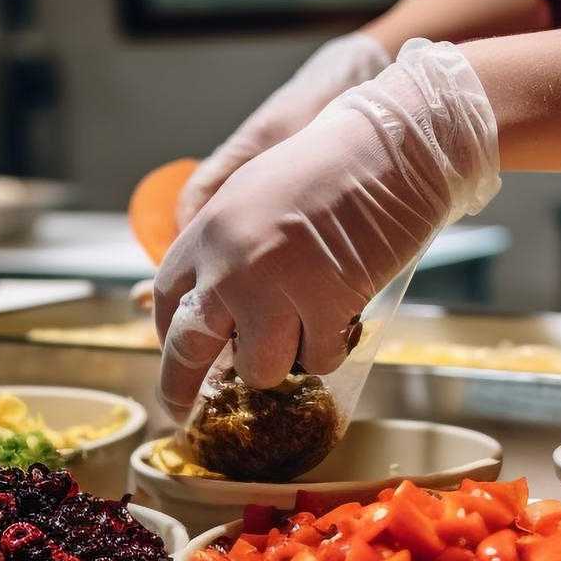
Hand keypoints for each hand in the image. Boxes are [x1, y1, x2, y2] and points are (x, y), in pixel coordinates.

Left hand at [155, 40, 501, 417]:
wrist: (393, 149)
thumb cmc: (334, 164)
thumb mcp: (255, 196)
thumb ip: (228, 249)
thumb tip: (216, 306)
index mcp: (208, 229)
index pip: (167, 301)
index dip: (169, 336)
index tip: (178, 355)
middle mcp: (230, 263)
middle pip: (188, 349)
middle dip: (182, 388)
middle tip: (184, 410)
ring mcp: (274, 288)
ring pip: (257, 370)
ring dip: (281, 362)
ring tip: (306, 327)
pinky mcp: (322, 306)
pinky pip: (317, 361)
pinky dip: (331, 349)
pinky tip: (343, 316)